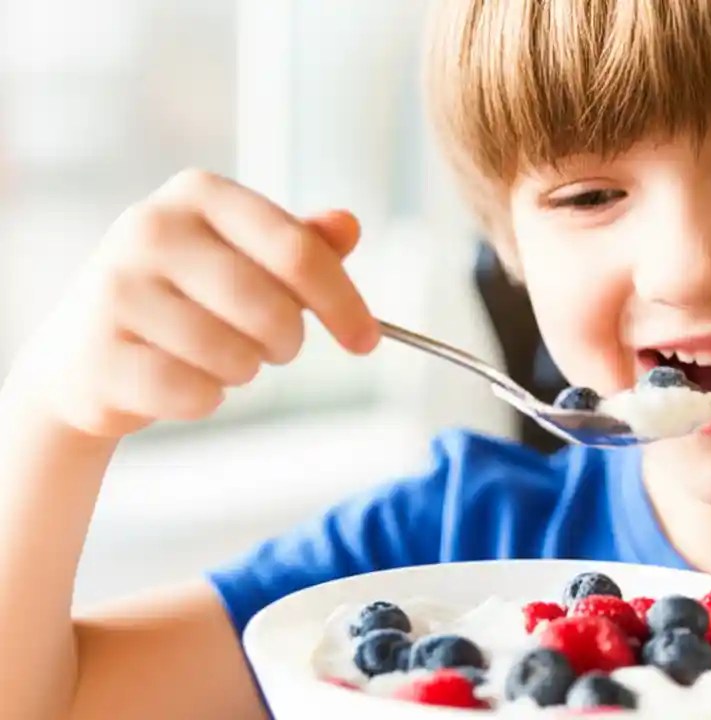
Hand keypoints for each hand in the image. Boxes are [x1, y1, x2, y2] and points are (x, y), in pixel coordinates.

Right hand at [11, 168, 379, 438]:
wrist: (82, 357)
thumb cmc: (183, 300)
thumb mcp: (242, 257)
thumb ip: (300, 244)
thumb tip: (348, 226)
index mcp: (199, 193)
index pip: (298, 250)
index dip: (343, 302)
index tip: (367, 342)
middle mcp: (150, 228)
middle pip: (273, 309)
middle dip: (286, 342)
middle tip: (271, 348)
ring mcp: (116, 288)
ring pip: (236, 356)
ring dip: (241, 370)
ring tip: (211, 356)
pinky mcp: (98, 354)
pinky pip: (195, 394)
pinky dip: (202, 400)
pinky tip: (176, 382)